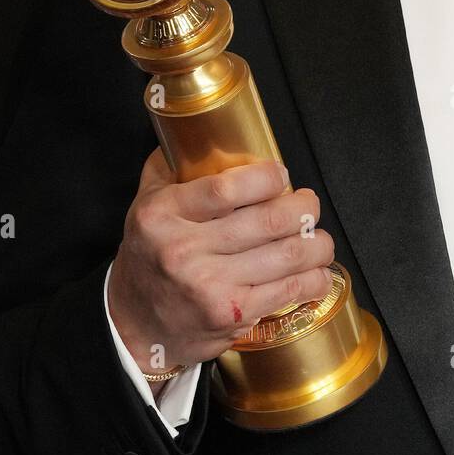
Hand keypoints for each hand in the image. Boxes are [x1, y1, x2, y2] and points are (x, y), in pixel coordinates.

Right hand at [107, 147, 334, 375]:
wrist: (134, 325)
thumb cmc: (149, 258)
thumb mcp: (145, 205)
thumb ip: (172, 167)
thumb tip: (206, 129)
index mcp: (163, 214)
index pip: (226, 189)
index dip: (267, 178)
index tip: (281, 176)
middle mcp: (183, 251)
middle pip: (269, 221)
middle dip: (305, 209)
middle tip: (309, 205)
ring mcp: (209, 287)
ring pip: (287, 255)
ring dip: (317, 244)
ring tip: (319, 238)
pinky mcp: (231, 316)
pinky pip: (288, 291)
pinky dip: (313, 279)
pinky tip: (317, 271)